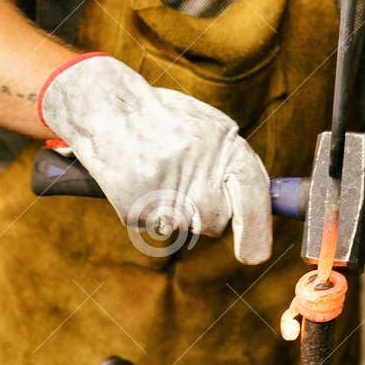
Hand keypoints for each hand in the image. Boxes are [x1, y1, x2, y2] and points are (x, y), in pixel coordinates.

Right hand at [38, 54, 272, 265]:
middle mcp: (196, 166)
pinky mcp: (135, 206)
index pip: (252, 190)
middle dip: (205, 216)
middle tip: (184, 185)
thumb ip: (230, 159)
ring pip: (182, 227)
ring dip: (173, 213)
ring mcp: (164, 189)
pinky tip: (137, 180)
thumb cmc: (160, 117)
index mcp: (221, 142)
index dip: (257, 228)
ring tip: (157, 174)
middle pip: (216, 221)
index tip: (255, 256)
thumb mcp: (205, 125)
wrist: (106, 108)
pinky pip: (150, 224)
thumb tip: (256, 203)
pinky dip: (144, 209)